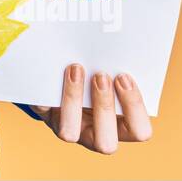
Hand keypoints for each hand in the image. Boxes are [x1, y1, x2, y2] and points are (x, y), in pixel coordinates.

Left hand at [28, 63, 151, 153]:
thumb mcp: (115, 69)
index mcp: (121, 126)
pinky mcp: (45, 115)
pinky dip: (45, 89)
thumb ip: (122, 64)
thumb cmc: (101, 72)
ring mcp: (69, 128)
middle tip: (100, 75)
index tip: (124, 76)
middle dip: (104, 107)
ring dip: (73, 99)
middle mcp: (95, 134)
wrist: (68, 74)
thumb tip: (131, 37)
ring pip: (69, 133)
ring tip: (75, 68)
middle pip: (106, 143)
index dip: (134, 106)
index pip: (139, 131)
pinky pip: (42, 108)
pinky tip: (51, 66)